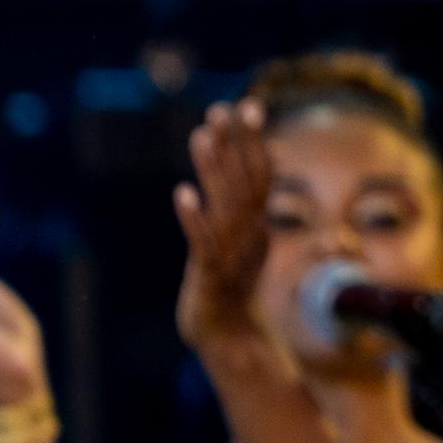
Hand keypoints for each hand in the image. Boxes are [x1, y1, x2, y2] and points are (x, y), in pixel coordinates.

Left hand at [172, 101, 279, 359]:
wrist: (229, 338)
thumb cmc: (231, 287)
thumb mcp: (242, 242)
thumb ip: (243, 207)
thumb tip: (247, 170)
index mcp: (258, 224)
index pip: (261, 173)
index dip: (254, 140)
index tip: (247, 104)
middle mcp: (250, 234)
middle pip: (247, 181)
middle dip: (236, 143)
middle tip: (222, 107)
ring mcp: (232, 254)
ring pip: (225, 204)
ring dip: (213, 169)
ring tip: (201, 135)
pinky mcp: (210, 276)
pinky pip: (203, 243)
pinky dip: (194, 218)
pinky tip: (181, 194)